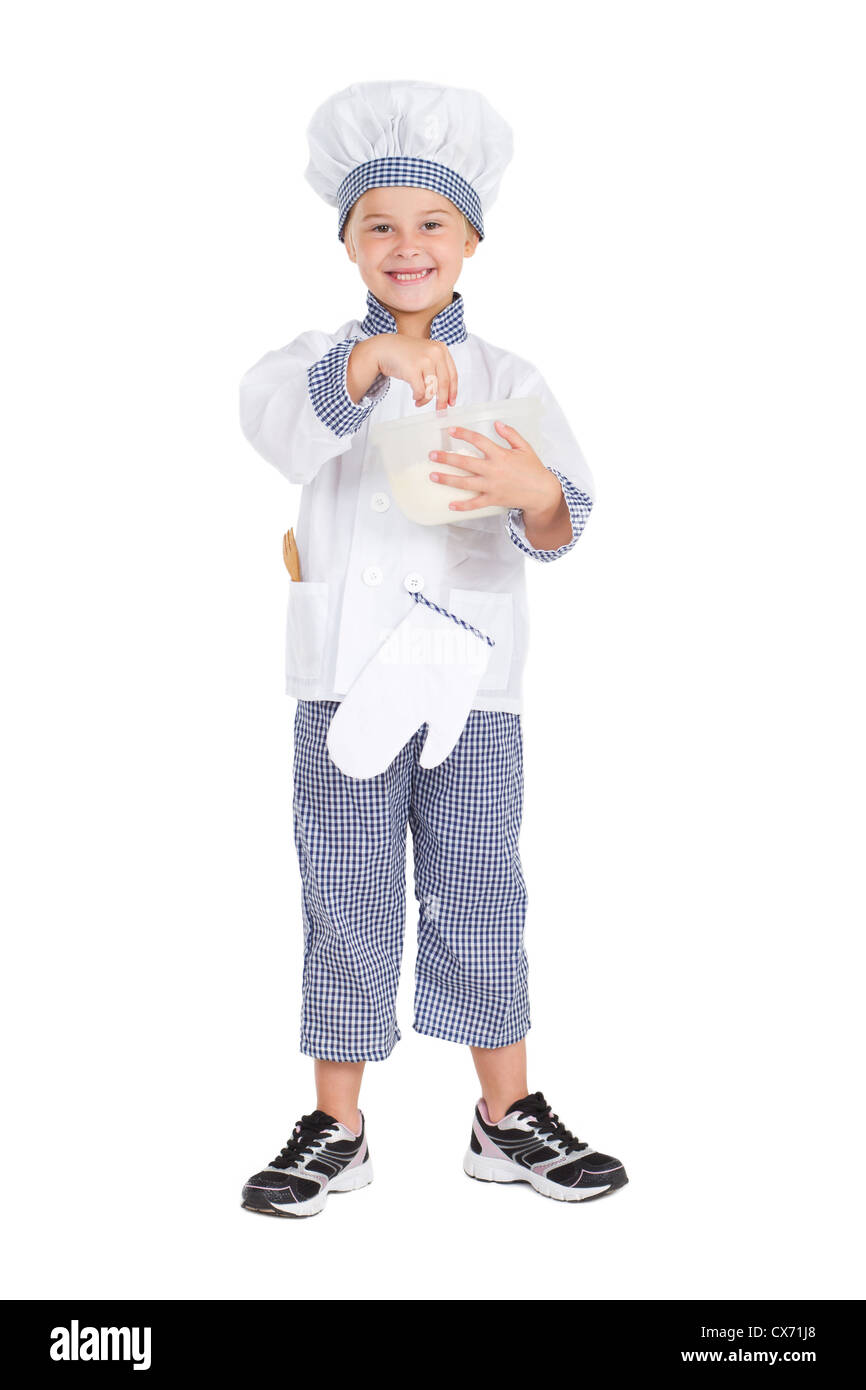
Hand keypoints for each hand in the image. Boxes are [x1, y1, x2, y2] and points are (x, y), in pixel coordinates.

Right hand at [370, 333, 458, 410]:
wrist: (384, 348)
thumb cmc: (404, 354)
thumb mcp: (425, 355)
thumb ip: (437, 368)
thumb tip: (446, 393)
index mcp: (441, 349)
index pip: (453, 374)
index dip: (453, 391)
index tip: (452, 402)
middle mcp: (435, 353)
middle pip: (444, 384)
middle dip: (442, 401)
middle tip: (441, 411)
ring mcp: (424, 360)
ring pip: (432, 389)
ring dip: (426, 400)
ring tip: (420, 402)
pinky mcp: (413, 370)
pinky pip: (421, 392)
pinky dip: (418, 397)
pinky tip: (414, 398)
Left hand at [428, 421, 562, 520]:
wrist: (541, 492)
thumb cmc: (533, 469)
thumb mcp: (524, 447)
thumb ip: (511, 434)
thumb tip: (497, 424)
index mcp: (500, 455)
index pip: (478, 441)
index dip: (463, 434)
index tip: (450, 430)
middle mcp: (493, 470)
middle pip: (465, 462)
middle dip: (446, 458)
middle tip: (432, 456)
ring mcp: (492, 486)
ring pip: (465, 483)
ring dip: (447, 479)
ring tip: (433, 476)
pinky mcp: (493, 499)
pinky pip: (475, 504)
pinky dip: (462, 506)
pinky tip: (450, 505)